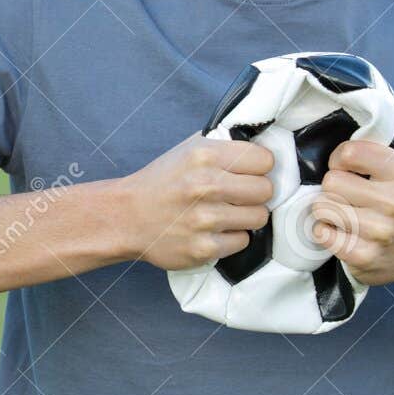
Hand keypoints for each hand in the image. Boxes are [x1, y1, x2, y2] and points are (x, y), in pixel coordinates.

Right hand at [123, 132, 274, 269]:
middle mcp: (205, 185)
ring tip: (225, 213)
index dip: (258, 167)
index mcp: (204, 156)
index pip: (265, 160)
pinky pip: (242, 242)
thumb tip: (261, 146)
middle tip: (237, 195)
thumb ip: (223, 146)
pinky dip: (231, 238)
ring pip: (259, 217)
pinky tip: (213, 230)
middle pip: (266, 190)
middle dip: (255, 193)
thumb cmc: (161, 183)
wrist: (127, 217)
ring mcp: (204, 219)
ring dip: (245, 217)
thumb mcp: (187, 151)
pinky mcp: (203, 248)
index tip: (247, 173)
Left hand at [311, 139, 393, 287]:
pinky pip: (322, 234)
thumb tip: (339, 124)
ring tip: (347, 214)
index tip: (347, 167)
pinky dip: (326, 232)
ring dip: (328, 210)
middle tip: (348, 196)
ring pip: (322, 207)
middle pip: (330, 182)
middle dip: (333, 188)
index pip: (349, 153)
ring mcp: (381, 233)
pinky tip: (344, 233)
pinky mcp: (365, 258)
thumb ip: (375, 148)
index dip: (339, 159)